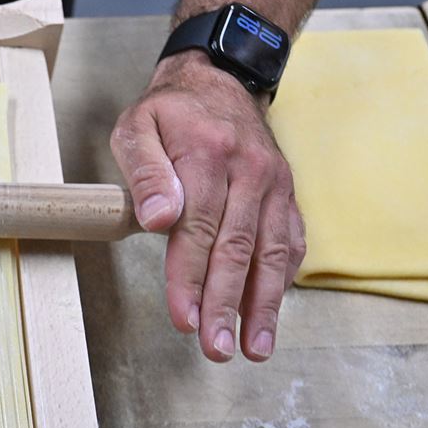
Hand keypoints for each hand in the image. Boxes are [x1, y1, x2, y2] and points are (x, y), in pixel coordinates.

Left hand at [111, 51, 305, 362]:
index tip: (185, 319)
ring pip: (271, 253)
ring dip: (263, 306)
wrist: (220, 79)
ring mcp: (274, 185)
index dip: (190, 279)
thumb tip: (158, 220)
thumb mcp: (136, 127)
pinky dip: (283, 281)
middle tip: (216, 348)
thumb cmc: (169, 112)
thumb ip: (144, 173)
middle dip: (227, 305)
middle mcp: (249, 172)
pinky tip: (272, 315)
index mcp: (208, 156)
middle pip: (238, 249)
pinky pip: (290, 243)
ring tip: (253, 348)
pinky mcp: (286, 195)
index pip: (199, 229)